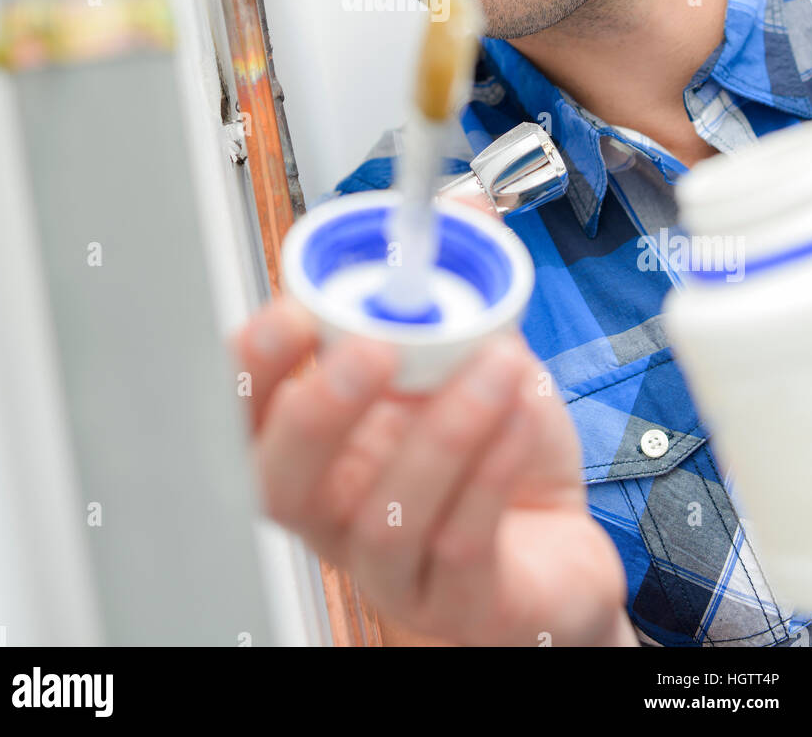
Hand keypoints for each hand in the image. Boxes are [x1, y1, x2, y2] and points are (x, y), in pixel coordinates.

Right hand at [229, 293, 632, 646]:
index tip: (293, 309)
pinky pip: (461, 541)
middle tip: (375, 348)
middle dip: (316, 409)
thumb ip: (464, 288)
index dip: (253, 366)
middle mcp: (336, 513)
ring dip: (444, 429)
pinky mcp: (461, 605)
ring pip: (384, 516)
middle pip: (278, 482)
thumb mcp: (478, 359)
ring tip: (499, 363)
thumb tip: (463, 206)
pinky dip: (491, 468)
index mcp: (321, 445)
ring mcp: (392, 570)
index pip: (248, 413)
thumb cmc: (500, 456)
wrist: (562, 548)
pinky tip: (521, 412)